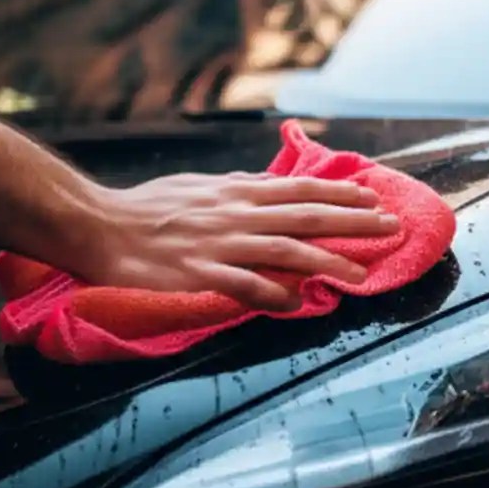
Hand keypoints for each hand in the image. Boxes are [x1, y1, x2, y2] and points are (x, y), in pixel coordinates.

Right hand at [71, 172, 399, 309]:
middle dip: (352, 222)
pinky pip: (244, 285)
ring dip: (327, 262)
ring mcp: (219, 244)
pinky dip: (274, 294)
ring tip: (360, 273)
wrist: (98, 225)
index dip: (341, 194)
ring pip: (285, 250)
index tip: (374, 198)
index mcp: (237, 193)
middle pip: (305, 216)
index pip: (301, 189)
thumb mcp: (199, 186)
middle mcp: (236, 214)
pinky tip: (299, 304)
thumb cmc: (148, 206)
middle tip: (390, 228)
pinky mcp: (198, 273)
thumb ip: (237, 188)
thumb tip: (268, 183)